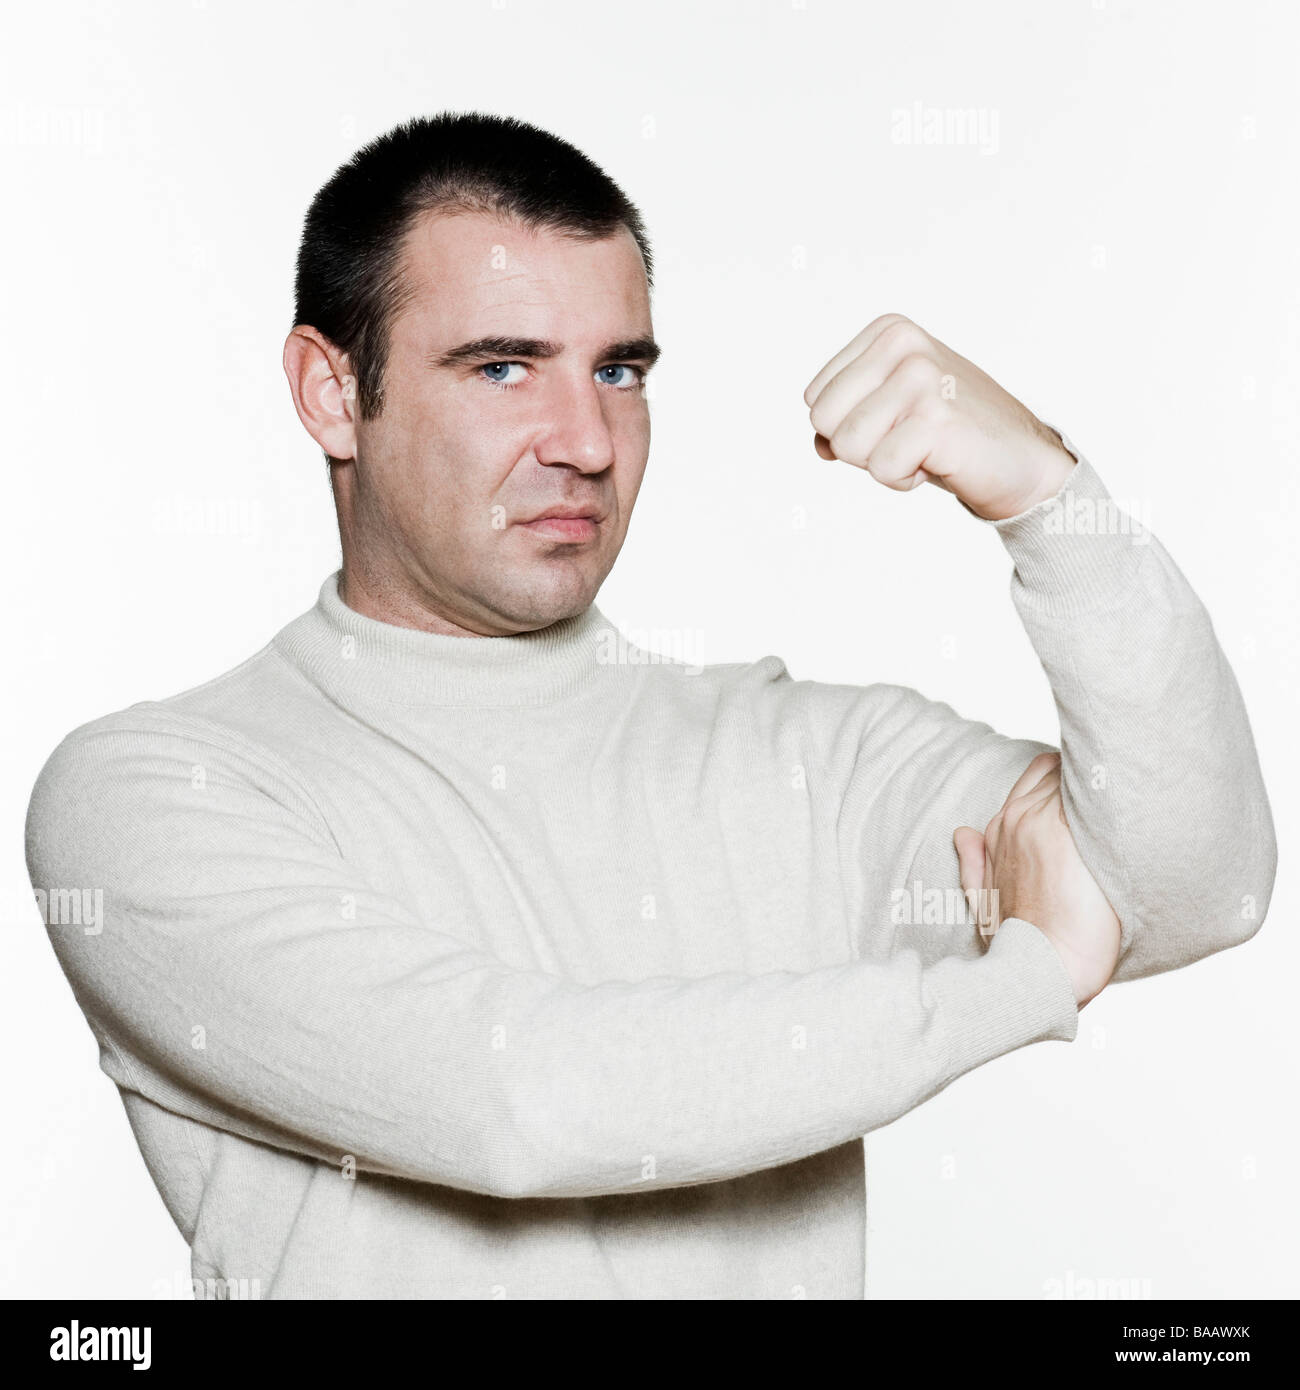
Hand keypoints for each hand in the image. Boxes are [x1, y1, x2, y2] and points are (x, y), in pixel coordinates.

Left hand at [803, 313, 1075, 519]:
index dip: (846, 427)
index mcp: (888, 331)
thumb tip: (819, 444)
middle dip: (857, 447)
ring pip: (846, 445)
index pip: (815, 398)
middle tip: (905, 439)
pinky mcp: (936, 416)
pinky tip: (938, 461)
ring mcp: (921, 376)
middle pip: (823, 419)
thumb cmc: (951, 437)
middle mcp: (903, 343)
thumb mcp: (891, 413)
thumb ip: (845, 418)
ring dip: (881, 464)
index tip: (894, 422)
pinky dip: (903, 479)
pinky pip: (881, 468)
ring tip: (923, 448)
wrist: (1021, 460)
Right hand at [953, 753, 1121, 1007]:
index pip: (1037, 778)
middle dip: (1083, 777)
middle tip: (1112, 787)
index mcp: (999, 830)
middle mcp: (1018, 817)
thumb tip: (962, 833)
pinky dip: (1113, 792)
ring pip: (1078, 774)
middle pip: (1057, 768)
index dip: (1067, 785)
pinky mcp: (1073, 828)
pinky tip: (1130, 796)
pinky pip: (1095, 789)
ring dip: (1100, 783)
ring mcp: (1044, 818)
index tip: (1089, 796)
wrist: (1046, 968)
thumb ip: (973, 865)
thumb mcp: (983, 907)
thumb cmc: (1021, 944)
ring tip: (1126, 792)